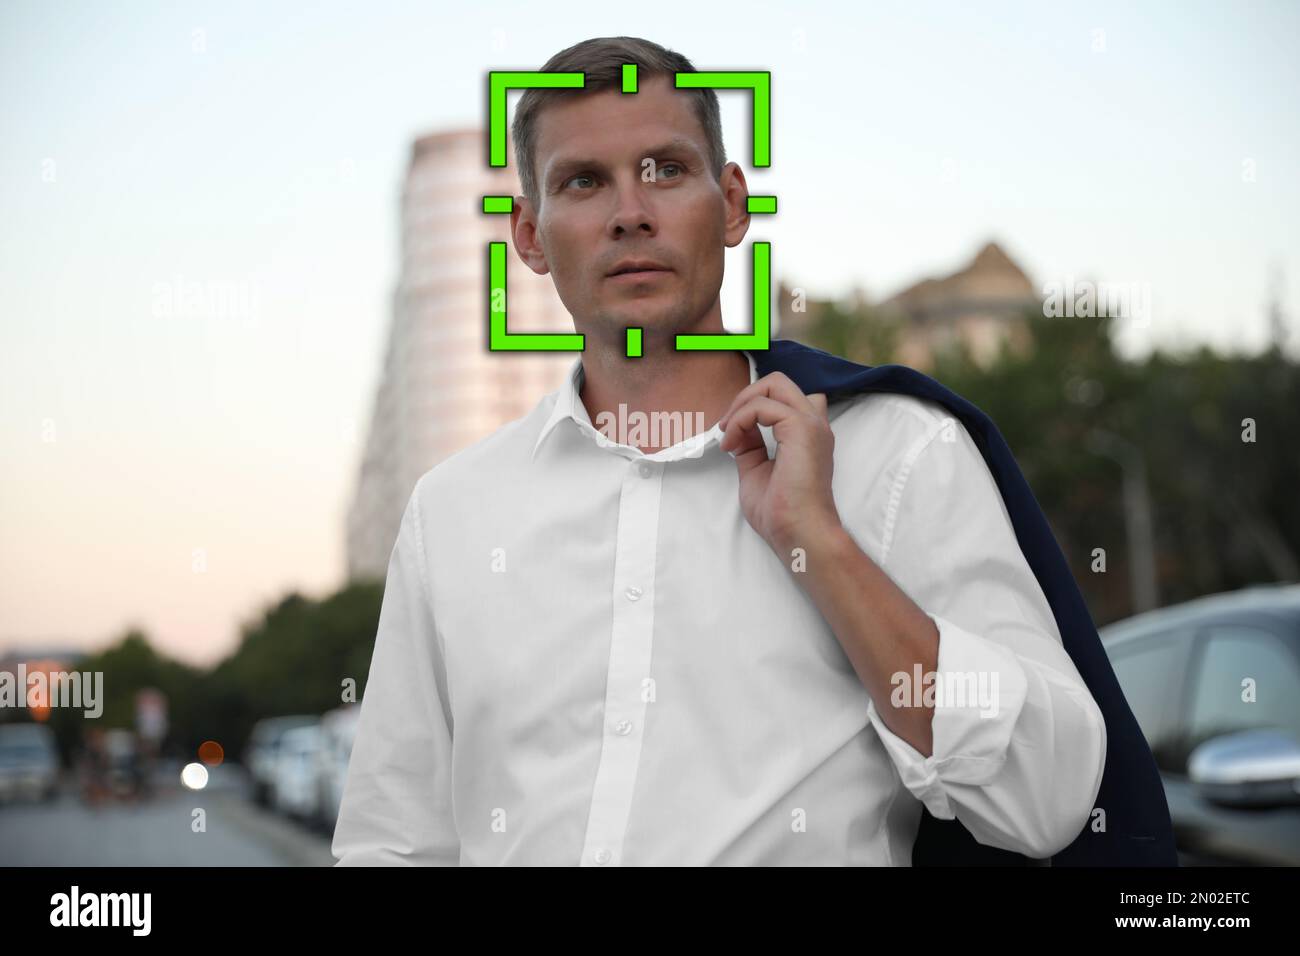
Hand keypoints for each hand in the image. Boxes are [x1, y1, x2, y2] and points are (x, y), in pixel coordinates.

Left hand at [717, 371, 841, 555]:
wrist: (798, 533)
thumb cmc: (782, 512)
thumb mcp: (756, 471)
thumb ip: (750, 446)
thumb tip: (737, 428)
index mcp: (807, 433)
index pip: (787, 398)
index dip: (757, 404)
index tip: (734, 431)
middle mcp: (814, 423)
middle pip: (778, 383)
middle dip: (746, 397)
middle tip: (727, 426)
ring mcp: (811, 424)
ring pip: (773, 384)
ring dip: (740, 406)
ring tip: (727, 435)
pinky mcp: (801, 428)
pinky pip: (762, 406)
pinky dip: (739, 420)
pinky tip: (731, 445)